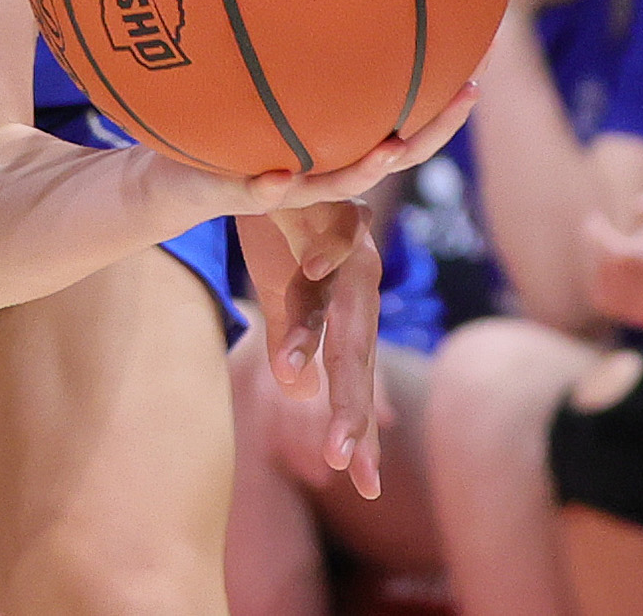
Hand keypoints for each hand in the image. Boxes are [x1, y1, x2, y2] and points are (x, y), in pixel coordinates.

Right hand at [236, 199, 395, 497]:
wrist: (283, 154)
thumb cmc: (283, 224)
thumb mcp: (280, 290)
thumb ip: (292, 338)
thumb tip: (299, 393)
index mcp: (349, 311)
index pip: (356, 382)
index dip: (361, 432)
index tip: (362, 488)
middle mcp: (361, 287)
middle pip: (356, 359)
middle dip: (351, 414)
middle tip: (349, 468)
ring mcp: (354, 250)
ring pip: (346, 309)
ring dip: (328, 350)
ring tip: (312, 393)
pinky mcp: (336, 209)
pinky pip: (330, 237)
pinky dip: (320, 256)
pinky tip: (309, 272)